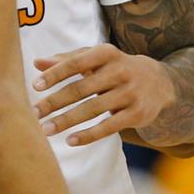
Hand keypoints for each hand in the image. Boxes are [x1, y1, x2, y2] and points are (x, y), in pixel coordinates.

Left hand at [33, 44, 173, 145]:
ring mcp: (130, 93)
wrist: (160, 83)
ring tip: (45, 130)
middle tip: (33, 114)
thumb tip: (37, 63)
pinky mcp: (137, 114)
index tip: (35, 86)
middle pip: (81, 88)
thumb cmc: (116, 69)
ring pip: (93, 109)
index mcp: (107, 53)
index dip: (55, 74)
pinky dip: (89, 135)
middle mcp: (120, 71)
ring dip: (67, 121)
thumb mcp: (96, 59)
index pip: (76, 63)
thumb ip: (67, 60)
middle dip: (55, 102)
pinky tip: (70, 140)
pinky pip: (109, 127)